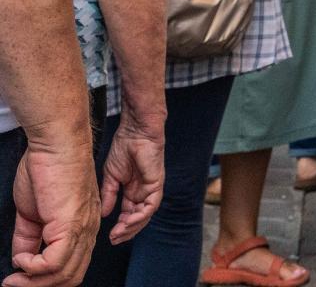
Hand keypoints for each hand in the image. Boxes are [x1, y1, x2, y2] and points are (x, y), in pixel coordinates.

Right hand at [7, 137, 98, 286]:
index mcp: (82, 226)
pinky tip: (20, 259)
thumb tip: (21, 259)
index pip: (71, 267)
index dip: (45, 280)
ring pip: (64, 276)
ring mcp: (82, 228)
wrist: (56, 142)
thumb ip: (30, 237)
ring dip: (33, 283)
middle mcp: (87, 229)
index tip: (19, 279)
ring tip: (13, 279)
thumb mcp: (34, 211)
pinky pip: (55, 264)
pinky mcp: (71, 224)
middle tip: (13, 284)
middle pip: (70, 277)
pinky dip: (33, 269)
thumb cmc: (47, 167)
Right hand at [99, 117, 163, 244]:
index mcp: (132, 190)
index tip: (109, 236)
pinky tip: (128, 221)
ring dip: (132, 227)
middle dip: (126, 231)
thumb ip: (109, 195)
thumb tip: (103, 215)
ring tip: (119, 233)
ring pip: (145, 215)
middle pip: (137, 218)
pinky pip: (151, 205)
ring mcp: (150, 188)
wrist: (134, 131)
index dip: (120, 226)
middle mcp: (142, 191)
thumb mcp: (111, 176)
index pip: (128, 214)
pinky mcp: (157, 183)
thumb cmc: (124, 148)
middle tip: (114, 239)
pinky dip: (141, 216)